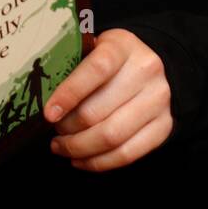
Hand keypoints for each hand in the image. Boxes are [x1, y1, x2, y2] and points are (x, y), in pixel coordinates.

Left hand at [44, 28, 173, 170]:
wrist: (154, 65)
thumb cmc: (113, 60)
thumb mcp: (94, 49)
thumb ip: (73, 66)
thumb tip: (42, 99)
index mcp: (124, 46)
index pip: (95, 70)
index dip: (68, 94)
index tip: (48, 114)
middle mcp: (146, 71)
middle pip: (97, 111)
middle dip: (67, 128)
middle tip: (53, 130)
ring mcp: (159, 100)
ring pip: (111, 137)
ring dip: (78, 148)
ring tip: (61, 147)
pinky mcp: (165, 126)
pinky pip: (127, 154)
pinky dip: (98, 162)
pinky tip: (80, 159)